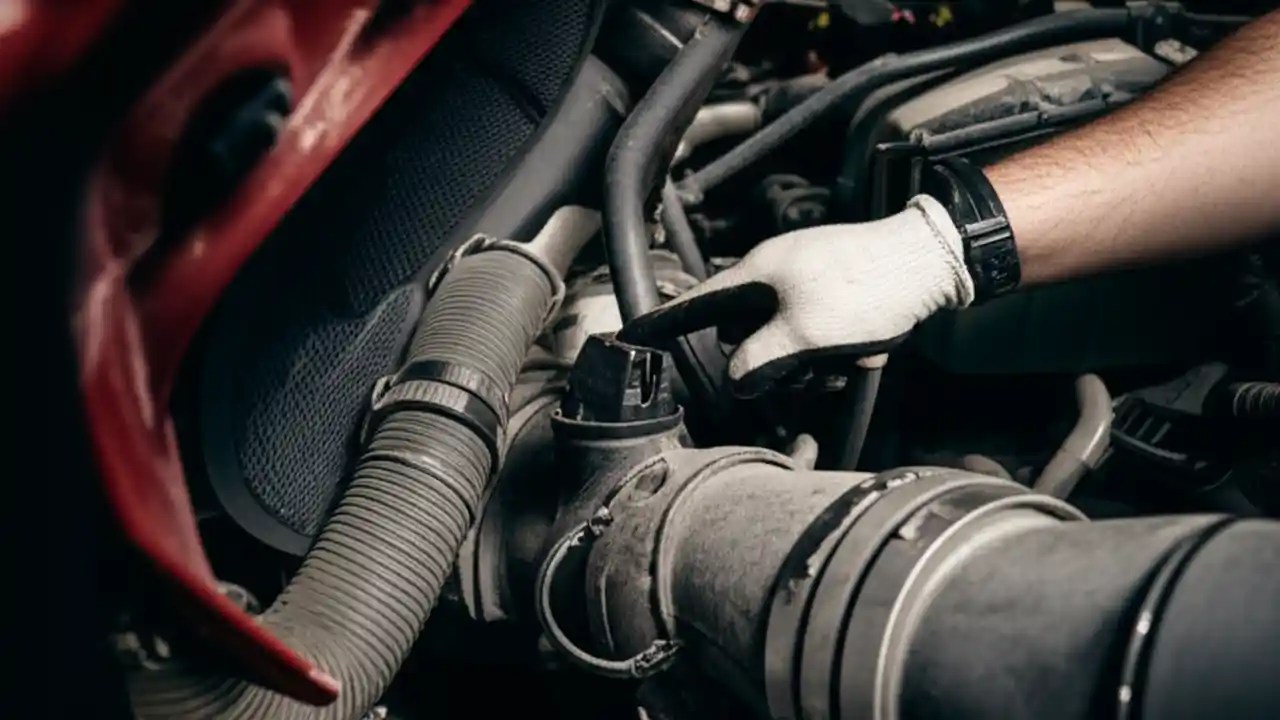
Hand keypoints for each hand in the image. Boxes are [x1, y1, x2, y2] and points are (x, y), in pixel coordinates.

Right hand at [620, 195, 974, 395]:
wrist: (932, 262)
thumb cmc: (868, 286)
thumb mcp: (805, 333)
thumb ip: (759, 360)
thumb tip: (736, 379)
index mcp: (757, 274)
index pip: (697, 303)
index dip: (664, 322)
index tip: (634, 335)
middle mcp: (775, 276)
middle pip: (745, 335)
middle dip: (772, 364)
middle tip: (806, 372)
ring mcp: (805, 285)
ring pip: (784, 341)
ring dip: (810, 364)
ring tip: (842, 362)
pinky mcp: (833, 296)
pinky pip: (815, 336)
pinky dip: (834, 352)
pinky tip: (861, 352)